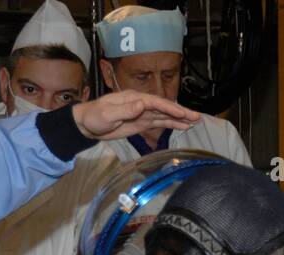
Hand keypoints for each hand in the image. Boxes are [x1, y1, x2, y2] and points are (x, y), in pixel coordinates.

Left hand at [72, 91, 199, 141]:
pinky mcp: (141, 122)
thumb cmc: (95, 117)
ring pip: (164, 115)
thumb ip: (125, 110)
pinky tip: (182, 126)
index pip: (156, 102)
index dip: (170, 108)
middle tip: (197, 117)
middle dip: (180, 112)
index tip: (182, 113)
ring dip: (179, 118)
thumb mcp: (108, 114)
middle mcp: (141, 104)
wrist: (87, 124)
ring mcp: (142, 113)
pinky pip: (159, 123)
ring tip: (195, 122)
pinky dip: (171, 124)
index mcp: (134, 98)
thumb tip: (142, 105)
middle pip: (164, 107)